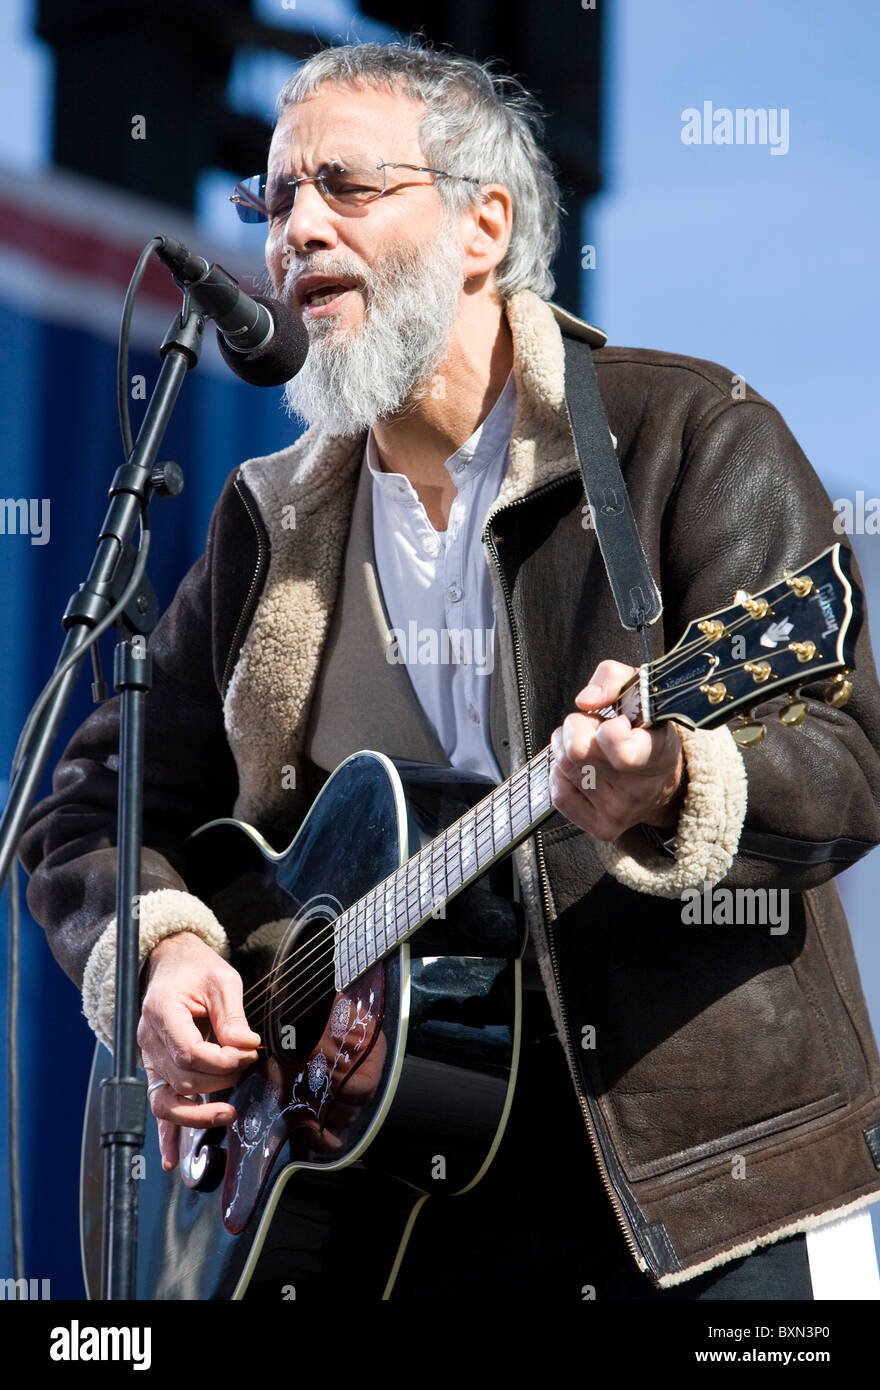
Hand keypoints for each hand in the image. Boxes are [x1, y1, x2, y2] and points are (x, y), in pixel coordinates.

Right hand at [137, 931, 260, 1171]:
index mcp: (162, 1012)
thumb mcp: (221, 980)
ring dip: (198, 1112)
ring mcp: (149, 1058)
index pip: (189, 1052)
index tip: (247, 1054)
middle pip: (183, 1077)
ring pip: (168, 1099)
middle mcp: (149, 1040)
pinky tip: (172, 1158)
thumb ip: (233, 1015)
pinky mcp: (157, 1069)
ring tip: (226, 1114)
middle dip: (220, 1079)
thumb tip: (247, 1044)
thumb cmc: (196, 968)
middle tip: (246, 1064)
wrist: (170, 962)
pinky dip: (166, 1133)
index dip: (221, 1061)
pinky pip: (159, 1105)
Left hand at [549, 660, 686, 840]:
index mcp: (658, 754)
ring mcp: (620, 812)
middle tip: (596, 728)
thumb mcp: (640, 690)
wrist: (662, 782)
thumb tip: (585, 701)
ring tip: (593, 747)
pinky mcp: (601, 827)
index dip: (608, 729)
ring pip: (563, 766)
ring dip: (569, 747)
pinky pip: (557, 790)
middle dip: (578, 728)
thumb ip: (612, 678)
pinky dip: (563, 772)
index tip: (617, 724)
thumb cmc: (647, 729)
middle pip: (576, 751)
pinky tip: (585, 768)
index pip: (622, 750)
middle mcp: (641, 789)